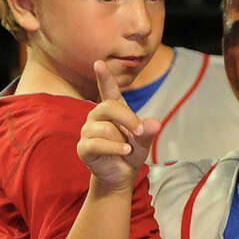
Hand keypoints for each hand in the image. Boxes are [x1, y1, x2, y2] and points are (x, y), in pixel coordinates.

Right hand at [77, 62, 159, 189]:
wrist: (121, 175)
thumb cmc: (131, 152)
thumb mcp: (144, 141)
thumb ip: (149, 131)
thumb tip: (155, 124)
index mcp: (112, 109)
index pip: (108, 90)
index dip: (104, 77)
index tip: (98, 63)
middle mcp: (97, 116)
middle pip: (108, 107)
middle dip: (128, 119)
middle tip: (140, 132)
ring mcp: (88, 131)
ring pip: (106, 129)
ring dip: (122, 141)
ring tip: (127, 149)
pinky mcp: (84, 147)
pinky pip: (98, 144)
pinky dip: (115, 149)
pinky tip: (125, 151)